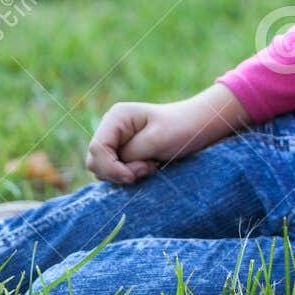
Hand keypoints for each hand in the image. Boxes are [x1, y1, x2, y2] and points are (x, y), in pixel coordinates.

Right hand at [85, 84, 250, 184]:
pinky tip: (149, 167)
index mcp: (116, 118)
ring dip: (126, 174)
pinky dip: (130, 175)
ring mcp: (116, 142)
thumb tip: (106, 168)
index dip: (111, 167)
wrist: (199, 127)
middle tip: (147, 168)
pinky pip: (115, 172)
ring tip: (151, 165)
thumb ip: (128, 155)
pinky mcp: (123, 154)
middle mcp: (111, 128)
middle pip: (95, 162)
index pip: (96, 149)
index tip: (134, 176)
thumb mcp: (155, 140)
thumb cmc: (181, 129)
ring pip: (103, 170)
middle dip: (119, 172)